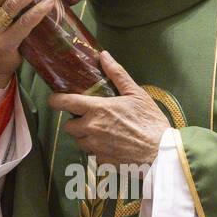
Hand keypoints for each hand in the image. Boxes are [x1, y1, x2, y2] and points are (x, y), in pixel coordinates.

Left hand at [48, 51, 169, 166]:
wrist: (160, 153)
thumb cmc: (150, 121)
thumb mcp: (136, 93)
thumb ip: (117, 74)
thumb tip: (104, 56)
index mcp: (98, 109)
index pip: (65, 103)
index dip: (56, 100)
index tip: (56, 99)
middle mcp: (91, 129)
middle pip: (69, 126)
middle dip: (76, 121)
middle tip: (90, 118)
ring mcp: (95, 147)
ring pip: (79, 141)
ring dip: (85, 136)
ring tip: (102, 132)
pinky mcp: (101, 161)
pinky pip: (92, 154)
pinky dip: (98, 149)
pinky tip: (112, 145)